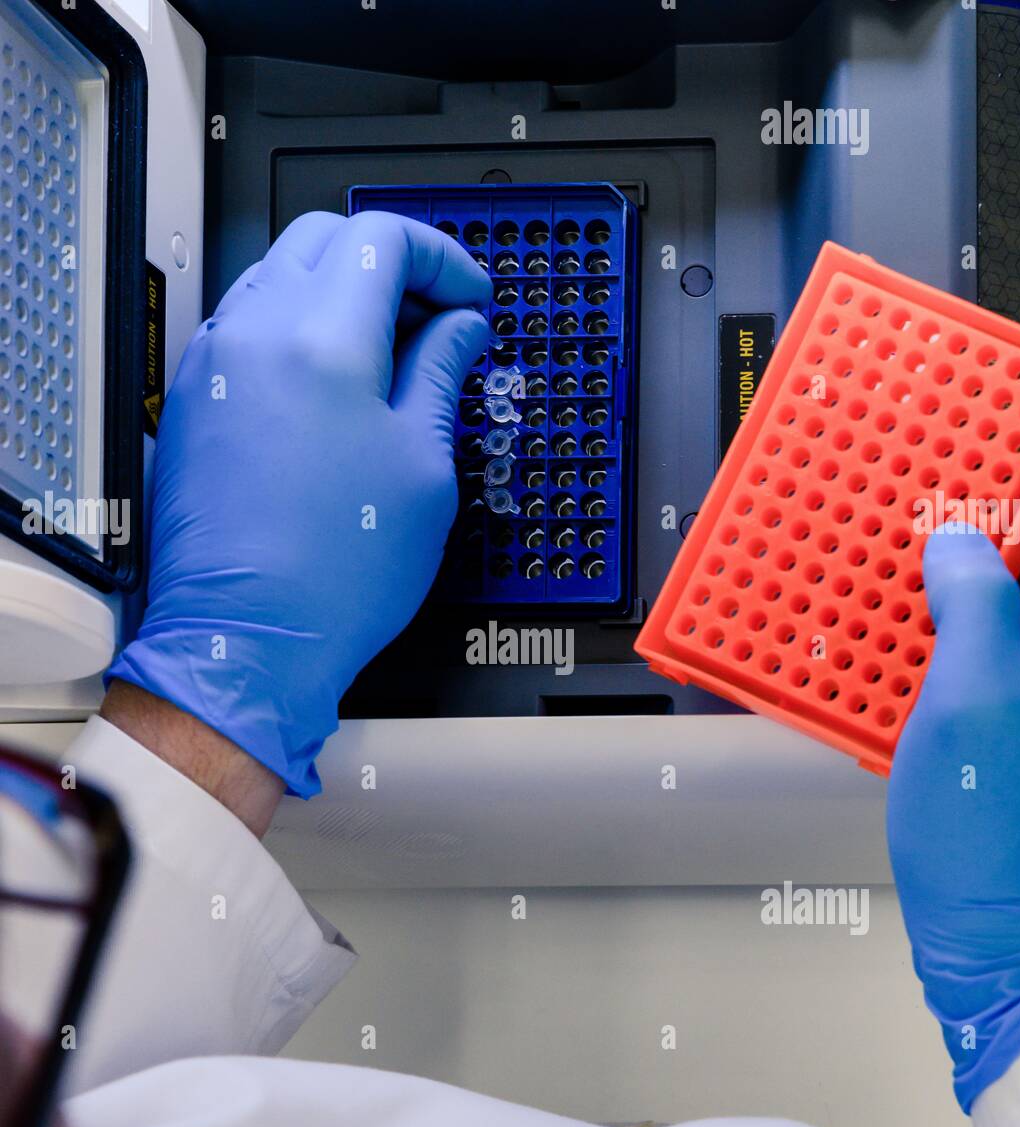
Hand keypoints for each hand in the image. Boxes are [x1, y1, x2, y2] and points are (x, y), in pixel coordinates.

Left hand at [107, 211, 489, 796]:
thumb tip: (456, 329)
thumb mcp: (423, 470)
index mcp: (324, 341)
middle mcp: (257, 336)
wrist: (246, 639)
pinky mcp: (194, 400)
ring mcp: (215, 364)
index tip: (469, 296)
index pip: (384, 237)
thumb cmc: (332, 576)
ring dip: (341, 291)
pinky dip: (297, 328)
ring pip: (281, 274)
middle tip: (436, 315)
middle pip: (326, 238)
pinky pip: (249, 326)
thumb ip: (440, 376)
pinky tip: (334, 385)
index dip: (443, 257)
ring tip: (388, 355)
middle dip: (391, 261)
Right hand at [887, 525, 1019, 1111]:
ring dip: (953, 594)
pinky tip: (903, 649)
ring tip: (901, 578)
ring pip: (1000, 624)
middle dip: (976, 544)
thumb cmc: (994, 837)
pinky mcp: (1016, 741)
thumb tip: (960, 546)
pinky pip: (981, 669)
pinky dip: (943, 648)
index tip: (969, 460)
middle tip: (918, 520)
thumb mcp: (973, 702)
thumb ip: (973, 608)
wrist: (998, 946)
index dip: (1016, 496)